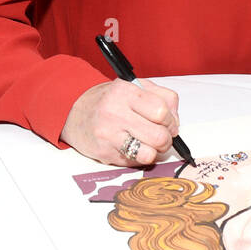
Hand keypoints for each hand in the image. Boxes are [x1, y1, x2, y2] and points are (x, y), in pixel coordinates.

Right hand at [61, 78, 179, 165]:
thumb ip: (161, 97)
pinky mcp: (104, 153)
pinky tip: (132, 147)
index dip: (172, 121)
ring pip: (149, 154)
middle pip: (159, 136)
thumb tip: (176, 121)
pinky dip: (139, 157)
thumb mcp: (134, 87)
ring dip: (154, 152)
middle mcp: (115, 113)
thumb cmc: (110, 100)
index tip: (170, 123)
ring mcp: (108, 135)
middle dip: (166, 140)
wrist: (74, 112)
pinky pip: (135, 162)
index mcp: (125, 92)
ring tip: (149, 144)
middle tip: (162, 137)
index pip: (161, 111)